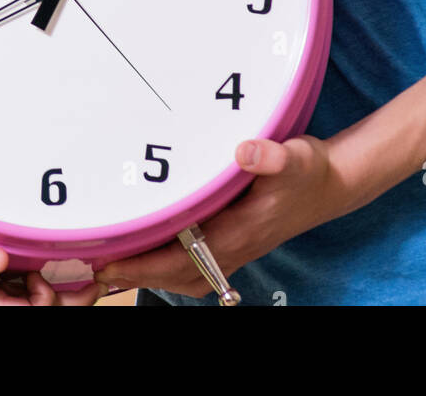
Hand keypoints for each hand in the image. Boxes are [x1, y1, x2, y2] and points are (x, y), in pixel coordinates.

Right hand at [0, 237, 104, 306]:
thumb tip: (2, 257)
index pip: (29, 313)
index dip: (44, 298)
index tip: (35, 274)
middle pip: (39, 311)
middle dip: (69, 301)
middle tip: (93, 282)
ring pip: (36, 304)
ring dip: (59, 294)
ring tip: (83, 278)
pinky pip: (25, 295)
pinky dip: (42, 286)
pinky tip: (50, 271)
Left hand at [93, 137, 341, 299]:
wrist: (329, 186)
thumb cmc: (307, 172)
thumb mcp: (295, 157)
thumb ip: (272, 156)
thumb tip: (245, 151)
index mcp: (241, 231)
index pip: (185, 256)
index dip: (148, 263)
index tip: (114, 261)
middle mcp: (234, 247)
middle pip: (177, 273)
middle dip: (137, 273)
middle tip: (96, 267)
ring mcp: (234, 249)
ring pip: (184, 275)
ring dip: (150, 274)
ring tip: (114, 266)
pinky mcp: (234, 242)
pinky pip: (194, 267)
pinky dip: (167, 268)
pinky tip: (150, 257)